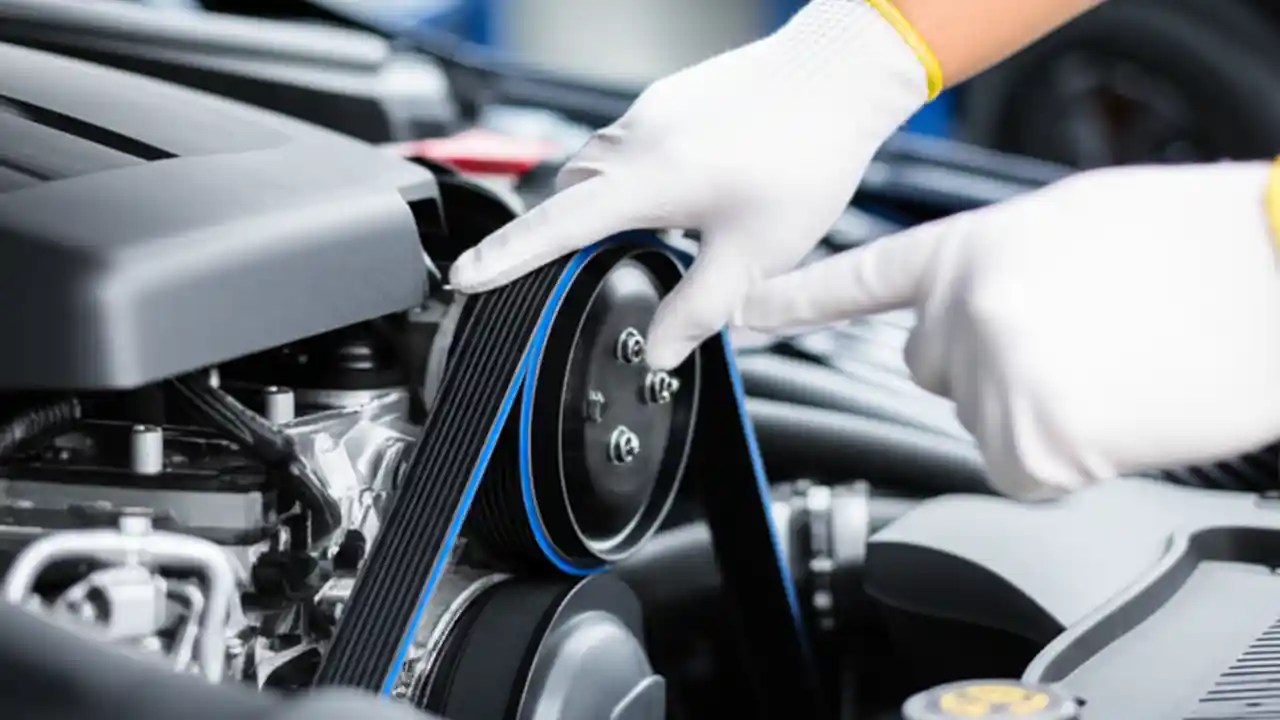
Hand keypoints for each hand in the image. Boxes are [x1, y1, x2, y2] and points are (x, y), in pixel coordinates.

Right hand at [449, 0, 933, 369]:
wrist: (842, 71)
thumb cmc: (806, 153)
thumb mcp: (754, 254)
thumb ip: (700, 308)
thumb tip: (662, 350)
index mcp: (644, 179)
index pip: (552, 228)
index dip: (504, 260)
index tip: (463, 279)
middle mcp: (633, 139)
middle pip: (567, 197)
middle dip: (561, 238)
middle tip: (574, 277)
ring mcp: (649, 112)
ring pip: (597, 169)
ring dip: (604, 208)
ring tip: (656, 237)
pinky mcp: (668, 100)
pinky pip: (626, 145)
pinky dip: (633, 178)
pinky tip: (685, 194)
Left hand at [736, 163, 1279, 498]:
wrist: (1272, 278)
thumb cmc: (1192, 247)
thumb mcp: (1070, 225)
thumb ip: (997, 270)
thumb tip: (975, 312)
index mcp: (972, 249)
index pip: (860, 281)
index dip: (796, 299)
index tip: (743, 311)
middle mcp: (964, 313)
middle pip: (932, 368)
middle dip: (985, 363)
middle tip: (1068, 339)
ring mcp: (992, 382)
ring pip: (981, 422)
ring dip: (1034, 407)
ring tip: (1109, 366)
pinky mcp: (1031, 447)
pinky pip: (1020, 470)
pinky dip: (1062, 455)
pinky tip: (1112, 410)